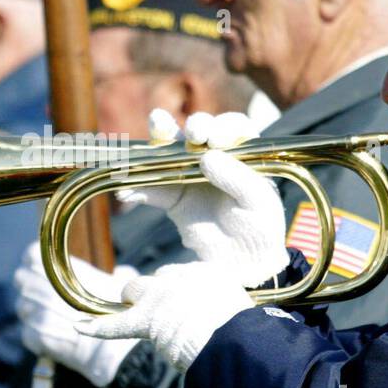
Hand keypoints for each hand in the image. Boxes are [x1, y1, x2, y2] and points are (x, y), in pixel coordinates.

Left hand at [13, 241, 139, 386]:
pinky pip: (27, 331)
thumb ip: (119, 276)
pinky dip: (36, 334)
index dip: (33, 261)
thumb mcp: (125, 286)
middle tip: (43, 293)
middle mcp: (45, 291)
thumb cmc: (123, 317)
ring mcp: (38, 315)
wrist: (114, 353)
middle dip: (30, 285)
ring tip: (48, 316)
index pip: (31, 256)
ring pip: (22, 306)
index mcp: (62, 273)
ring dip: (32, 310)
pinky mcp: (35, 337)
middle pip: (21, 279)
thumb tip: (122, 273)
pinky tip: (51, 335)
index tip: (39, 267)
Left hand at [75, 260, 252, 371]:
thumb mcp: (242, 305)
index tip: (190, 304)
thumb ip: (230, 304)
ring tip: (148, 319)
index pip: (179, 274)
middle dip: (156, 294)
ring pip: (132, 290)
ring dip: (134, 302)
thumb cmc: (241, 327)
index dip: (180, 292)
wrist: (228, 336)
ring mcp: (155, 297)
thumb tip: (239, 320)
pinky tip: (79, 325)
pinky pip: (112, 324)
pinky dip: (95, 327)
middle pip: (154, 279)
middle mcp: (175, 277)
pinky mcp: (142, 321)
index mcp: (200, 271)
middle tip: (172, 315)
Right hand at [120, 109, 286, 286]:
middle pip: (199, 129)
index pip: (232, 127)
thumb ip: (238, 178)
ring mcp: (190, 173)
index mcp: (243, 152)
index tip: (215, 140)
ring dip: (159, 138)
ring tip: (155, 132)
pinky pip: (152, 187)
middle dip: (194, 126)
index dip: (222, 127)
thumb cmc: (259, 227)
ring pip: (170, 149)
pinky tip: (128, 191)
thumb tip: (207, 155)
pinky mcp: (172, 195)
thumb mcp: (259, 203)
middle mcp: (215, 155)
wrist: (242, 261)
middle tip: (194, 136)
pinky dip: (138, 187)